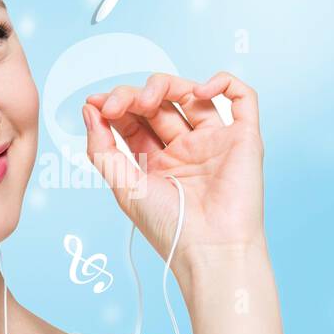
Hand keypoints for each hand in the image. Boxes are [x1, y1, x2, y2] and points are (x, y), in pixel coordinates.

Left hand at [82, 71, 266, 273]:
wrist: (210, 250)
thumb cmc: (170, 229)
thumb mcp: (123, 187)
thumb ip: (102, 148)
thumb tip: (89, 110)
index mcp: (156, 163)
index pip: (133, 120)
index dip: (114, 106)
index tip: (94, 103)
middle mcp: (185, 149)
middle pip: (158, 104)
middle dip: (132, 96)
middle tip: (114, 104)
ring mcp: (214, 141)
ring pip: (191, 93)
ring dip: (164, 86)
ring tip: (146, 99)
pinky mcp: (244, 138)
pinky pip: (242, 97)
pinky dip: (222, 82)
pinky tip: (199, 91)